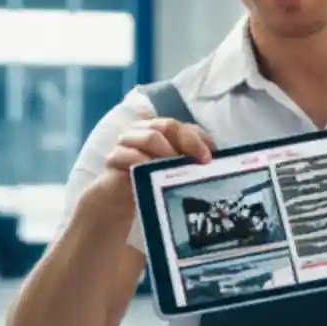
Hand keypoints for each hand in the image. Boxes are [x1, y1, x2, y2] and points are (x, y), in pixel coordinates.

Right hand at [86, 114, 216, 211]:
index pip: (184, 127)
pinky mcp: (114, 157)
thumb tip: (212, 161)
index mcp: (160, 130)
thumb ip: (188, 161)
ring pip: (151, 136)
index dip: (199, 138)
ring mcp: (127, 141)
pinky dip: (145, 162)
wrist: (119, 200)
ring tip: (178, 167)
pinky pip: (130, 154)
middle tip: (202, 160)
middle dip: (189, 141)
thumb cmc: (148, 182)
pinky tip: (154, 174)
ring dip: (169, 151)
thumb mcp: (172, 171)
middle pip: (168, 125)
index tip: (211, 156)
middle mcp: (144, 130)